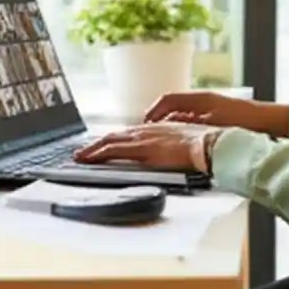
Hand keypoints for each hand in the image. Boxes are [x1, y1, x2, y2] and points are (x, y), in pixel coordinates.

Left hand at [73, 122, 223, 172]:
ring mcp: (141, 139)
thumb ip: (167, 145)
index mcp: (153, 129)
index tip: (100, 146)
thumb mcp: (180, 141)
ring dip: (91, 150)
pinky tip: (88, 159)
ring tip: (79, 157)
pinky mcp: (141, 149)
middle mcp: (144, 130)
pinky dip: (97, 154)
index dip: (110, 141)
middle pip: (113, 136)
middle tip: (82, 152)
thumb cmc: (201, 145)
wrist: (209, 144)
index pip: (126, 134)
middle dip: (95, 145)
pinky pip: (113, 151)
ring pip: (108, 142)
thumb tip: (162, 152)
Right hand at [144, 91, 286, 135]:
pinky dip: (183, 129)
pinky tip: (184, 142)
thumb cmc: (246, 121)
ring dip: (170, 125)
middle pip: (171, 107)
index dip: (153, 112)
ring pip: (181, 115)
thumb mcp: (214, 125)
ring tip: (163, 140)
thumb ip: (191, 126)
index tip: (145, 125)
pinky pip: (191, 121)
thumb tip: (169, 130)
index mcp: (200, 99)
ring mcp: (210, 108)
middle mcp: (203, 101)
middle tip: (149, 134)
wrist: (272, 122)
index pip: (167, 100)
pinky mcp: (216, 118)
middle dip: (158, 120)